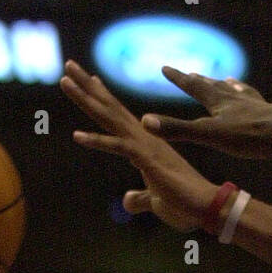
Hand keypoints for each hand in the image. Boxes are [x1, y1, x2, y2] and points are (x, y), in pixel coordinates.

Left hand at [60, 60, 217, 231]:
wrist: (206, 207)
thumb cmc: (185, 204)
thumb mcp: (156, 202)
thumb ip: (140, 199)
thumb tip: (127, 201)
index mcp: (146, 145)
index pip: (121, 118)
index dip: (104, 98)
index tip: (91, 80)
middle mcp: (144, 139)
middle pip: (111, 109)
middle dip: (88, 87)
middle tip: (69, 65)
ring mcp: (145, 146)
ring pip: (109, 118)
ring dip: (85, 98)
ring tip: (64, 79)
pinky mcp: (146, 160)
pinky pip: (118, 148)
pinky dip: (97, 142)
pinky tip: (76, 136)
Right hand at [142, 67, 271, 159]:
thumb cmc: (246, 137)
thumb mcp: (207, 135)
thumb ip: (178, 130)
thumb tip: (145, 123)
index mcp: (219, 101)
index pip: (193, 86)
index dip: (178, 78)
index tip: (166, 67)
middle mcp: (237, 98)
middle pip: (216, 87)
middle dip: (202, 81)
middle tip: (194, 73)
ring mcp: (258, 106)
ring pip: (242, 92)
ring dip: (233, 87)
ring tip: (230, 81)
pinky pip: (268, 108)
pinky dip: (265, 105)